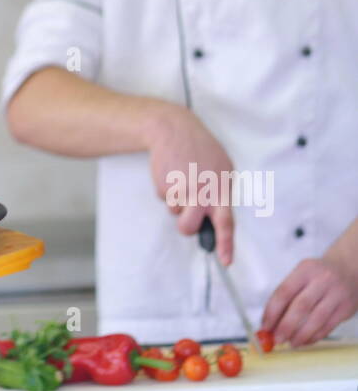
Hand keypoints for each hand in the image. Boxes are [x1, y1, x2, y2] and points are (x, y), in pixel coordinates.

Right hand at [146, 105, 234, 265]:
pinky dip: (167, 189)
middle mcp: (202, 191)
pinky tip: (172, 172)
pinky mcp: (164, 186)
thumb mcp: (219, 169)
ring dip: (176, 204)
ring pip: (175, 214)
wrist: (173, 129)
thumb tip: (215, 223)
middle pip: (189, 226)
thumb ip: (219, 194)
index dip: (226, 244)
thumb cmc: (200, 151)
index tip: (226, 262)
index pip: (227, 222)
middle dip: (184, 226)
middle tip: (185, 213)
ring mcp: (182, 189)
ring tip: (180, 180)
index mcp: (221, 187)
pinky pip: (165, 199)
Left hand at [262, 257, 357, 345]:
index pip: (284, 291)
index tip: (265, 326)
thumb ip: (287, 296)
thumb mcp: (302, 275)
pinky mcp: (346, 308)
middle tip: (277, 339)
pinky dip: (315, 336)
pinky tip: (306, 341)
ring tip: (291, 343)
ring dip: (301, 334)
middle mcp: (322, 280)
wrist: (349, 269)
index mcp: (305, 270)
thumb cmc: (319, 275)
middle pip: (301, 306)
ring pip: (317, 319)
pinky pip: (329, 326)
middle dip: (286, 326)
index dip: (272, 311)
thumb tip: (271, 322)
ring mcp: (336, 294)